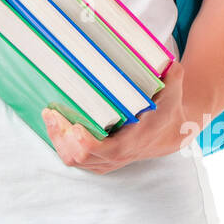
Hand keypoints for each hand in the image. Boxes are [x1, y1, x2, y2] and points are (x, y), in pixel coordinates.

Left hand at [42, 58, 193, 172]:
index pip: (109, 150)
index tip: (75, 127)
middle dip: (63, 137)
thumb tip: (169, 62)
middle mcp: (121, 155)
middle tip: (52, 113)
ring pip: (75, 159)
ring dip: (58, 140)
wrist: (170, 132)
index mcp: (136, 139)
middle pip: (82, 156)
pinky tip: (55, 126)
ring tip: (50, 116)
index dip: (88, 143)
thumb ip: (172, 77)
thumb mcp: (173, 91)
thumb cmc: (167, 108)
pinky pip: (75, 160)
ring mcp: (109, 160)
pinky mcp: (101, 161)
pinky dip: (62, 145)